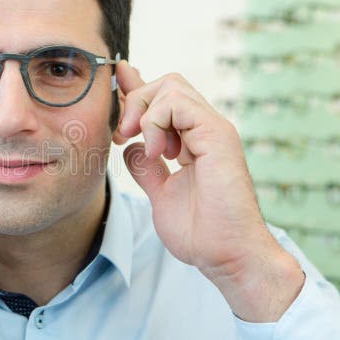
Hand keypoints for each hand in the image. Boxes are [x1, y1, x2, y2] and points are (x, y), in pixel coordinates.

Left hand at [115, 64, 302, 321]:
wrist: (227, 256)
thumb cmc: (202, 233)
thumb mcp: (160, 194)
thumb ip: (146, 168)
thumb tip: (130, 148)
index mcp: (193, 140)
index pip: (163, 98)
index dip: (134, 91)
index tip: (111, 100)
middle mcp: (205, 129)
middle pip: (165, 83)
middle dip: (134, 101)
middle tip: (121, 135)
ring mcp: (213, 130)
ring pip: (171, 86)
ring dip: (143, 111)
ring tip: (139, 145)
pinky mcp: (217, 136)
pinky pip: (178, 104)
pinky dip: (156, 122)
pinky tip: (155, 153)